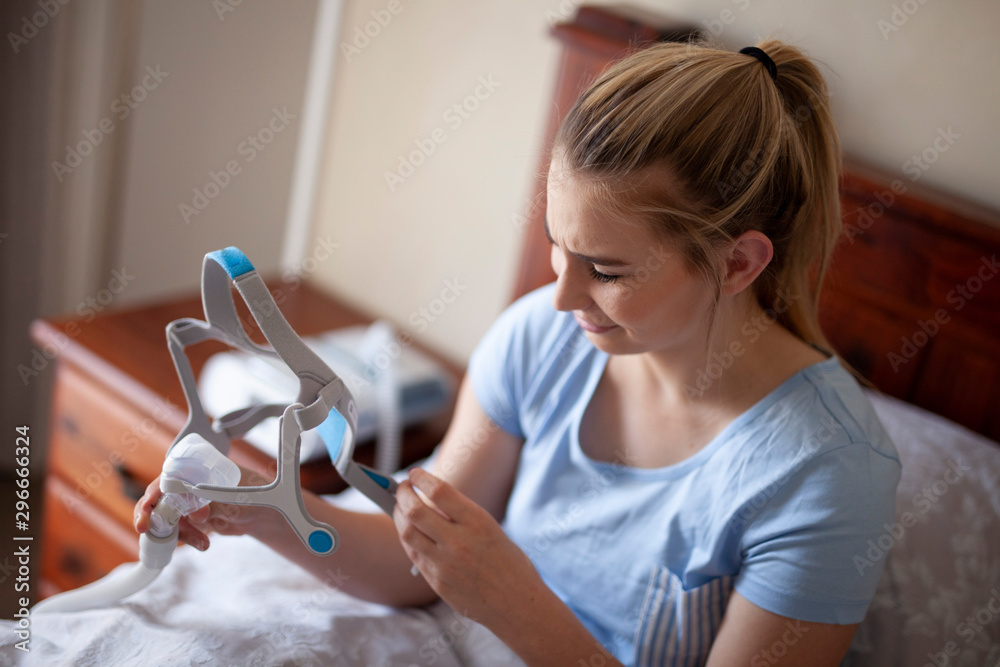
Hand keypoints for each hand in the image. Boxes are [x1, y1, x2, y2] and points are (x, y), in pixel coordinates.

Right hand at [133, 465, 270, 550]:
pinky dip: (188, 538)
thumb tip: (198, 513)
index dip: (155, 490)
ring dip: (178, 532)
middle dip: (149, 513)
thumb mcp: (239, 498)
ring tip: (202, 541)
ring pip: (166, 517)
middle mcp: (188, 484)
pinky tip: (205, 543)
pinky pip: (179, 530)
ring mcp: (187, 502)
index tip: (149, 506)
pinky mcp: (191, 520)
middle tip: (144, 529)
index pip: (169, 476)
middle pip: (158, 497)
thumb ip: (217, 503)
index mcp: (198, 469)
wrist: (263, 514)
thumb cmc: (255, 496)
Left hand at [392, 468, 544, 627]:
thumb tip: (428, 497)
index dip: (421, 478)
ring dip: (399, 515)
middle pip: (415, 511)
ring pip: (407, 533)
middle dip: (403, 494)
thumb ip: (460, 515)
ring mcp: (445, 564)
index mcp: (478, 523)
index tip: (415, 473)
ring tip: (400, 507)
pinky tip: (408, 530)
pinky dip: (407, 537)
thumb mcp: (490, 528)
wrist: (517, 604)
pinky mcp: (437, 582)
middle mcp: (458, 542)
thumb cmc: (508, 562)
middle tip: (402, 487)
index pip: (439, 491)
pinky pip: (413, 554)